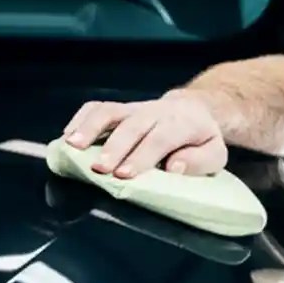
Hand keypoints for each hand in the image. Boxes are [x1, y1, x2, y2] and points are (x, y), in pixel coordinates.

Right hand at [61, 91, 228, 178]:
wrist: (193, 109)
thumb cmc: (201, 139)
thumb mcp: (215, 154)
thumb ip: (200, 161)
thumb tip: (174, 167)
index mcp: (181, 123)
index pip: (159, 138)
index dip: (140, 155)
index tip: (124, 174)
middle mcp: (155, 112)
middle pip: (131, 125)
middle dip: (113, 147)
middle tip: (98, 168)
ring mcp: (134, 108)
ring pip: (109, 111)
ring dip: (88, 128)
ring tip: (71, 146)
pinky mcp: (120, 109)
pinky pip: (97, 108)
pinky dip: (80, 120)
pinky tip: (67, 137)